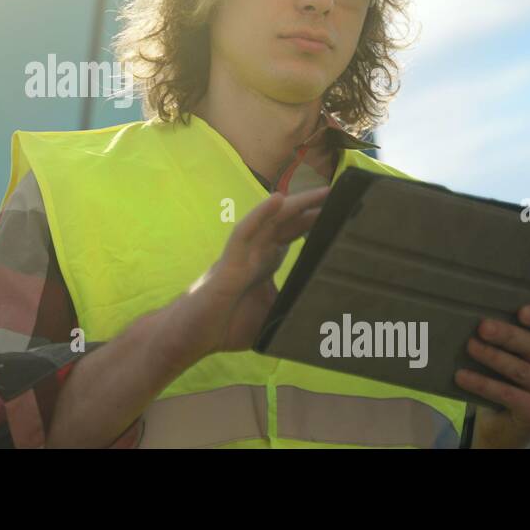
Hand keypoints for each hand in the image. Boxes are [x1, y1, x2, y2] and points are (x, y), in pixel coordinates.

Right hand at [167, 186, 328, 361]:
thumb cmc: (224, 326)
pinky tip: (277, 199)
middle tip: (338, 193)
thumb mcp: (270, 316)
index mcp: (264, 263)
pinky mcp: (228, 263)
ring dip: (294, 204)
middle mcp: (254, 253)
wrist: (190, 338)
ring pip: (269, 221)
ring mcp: (241, 255)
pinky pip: (245, 233)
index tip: (338, 209)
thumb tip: (324, 308)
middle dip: (310, 208)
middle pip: (285, 223)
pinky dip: (260, 215)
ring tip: (319, 192)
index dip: (313, 221)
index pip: (292, 235)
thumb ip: (291, 306)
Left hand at [456, 304, 529, 447]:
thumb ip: (507, 333)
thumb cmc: (505, 375)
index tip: (521, 312)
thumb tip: (477, 315)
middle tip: (482, 327)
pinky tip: (461, 376)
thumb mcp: (511, 352)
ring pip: (522, 370)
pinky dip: (483, 383)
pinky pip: (508, 394)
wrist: (504, 422)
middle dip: (508, 335)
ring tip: (470, 346)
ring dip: (493, 357)